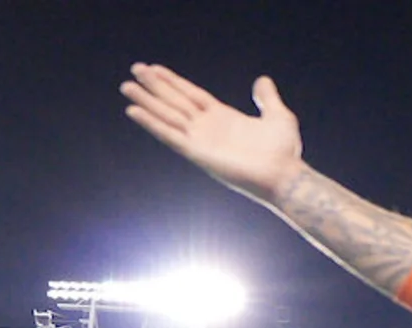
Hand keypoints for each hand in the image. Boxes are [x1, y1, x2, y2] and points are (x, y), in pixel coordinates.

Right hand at [121, 64, 303, 203]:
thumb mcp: (278, 116)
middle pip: (175, 101)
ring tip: (127, 87)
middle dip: (155, 86)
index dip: (173, 81)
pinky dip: (152, 123)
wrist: (284, 175)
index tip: (154, 69)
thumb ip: (267, 98)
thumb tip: (262, 80)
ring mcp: (201, 140)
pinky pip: (169, 135)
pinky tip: (134, 111)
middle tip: (134, 70)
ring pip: (167, 115)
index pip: (191, 94)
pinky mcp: (197, 154)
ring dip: (147, 101)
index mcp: (223, 117)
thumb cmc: (284, 152)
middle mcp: (208, 127)